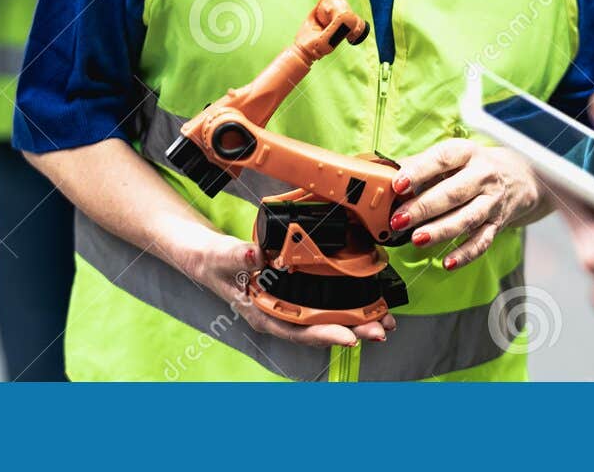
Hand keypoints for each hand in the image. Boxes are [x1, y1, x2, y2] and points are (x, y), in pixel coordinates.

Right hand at [174, 228, 394, 348]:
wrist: (209, 256)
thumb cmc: (214, 262)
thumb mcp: (223, 257)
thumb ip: (238, 257)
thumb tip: (255, 256)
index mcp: (263, 313)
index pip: (297, 330)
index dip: (324, 335)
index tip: (350, 336)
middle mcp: (279, 313)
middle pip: (319, 327)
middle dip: (352, 329)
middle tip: (382, 329)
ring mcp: (288, 303)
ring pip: (325, 316)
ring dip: (355, 318)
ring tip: (383, 319)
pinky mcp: (295, 289)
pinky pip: (322, 299)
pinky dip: (345, 300)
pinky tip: (364, 300)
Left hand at [391, 140, 546, 270]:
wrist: (517, 177)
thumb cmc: (473, 166)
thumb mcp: (452, 156)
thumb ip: (421, 164)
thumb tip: (386, 172)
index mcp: (467, 153)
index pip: (443, 159)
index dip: (419, 171)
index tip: (397, 184)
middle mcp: (483, 176)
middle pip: (453, 193)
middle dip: (424, 207)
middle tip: (399, 219)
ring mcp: (492, 201)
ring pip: (467, 218)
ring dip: (440, 230)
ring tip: (417, 238)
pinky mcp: (497, 224)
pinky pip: (481, 242)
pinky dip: (465, 254)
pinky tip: (447, 262)